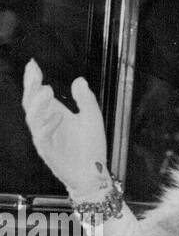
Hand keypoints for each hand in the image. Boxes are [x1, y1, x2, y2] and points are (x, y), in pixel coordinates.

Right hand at [22, 59, 108, 196]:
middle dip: (30, 87)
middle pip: (31, 102)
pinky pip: (42, 136)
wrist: (92, 171)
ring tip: (46, 90)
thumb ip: (85, 99)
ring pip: (33, 118)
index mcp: (54, 113)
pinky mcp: (47, 150)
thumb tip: (79, 80)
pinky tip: (57, 114)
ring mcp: (44, 136)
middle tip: (33, 72)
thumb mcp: (92, 117)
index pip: (38, 93)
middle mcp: (46, 123)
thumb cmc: (90, 145)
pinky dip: (47, 124)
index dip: (33, 79)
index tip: (32, 64)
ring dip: (38, 103)